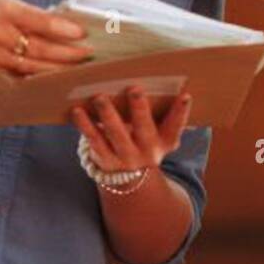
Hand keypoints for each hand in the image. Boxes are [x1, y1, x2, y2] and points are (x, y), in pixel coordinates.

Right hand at [0, 0, 91, 75]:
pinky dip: (36, 80)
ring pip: (31, 67)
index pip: (41, 21)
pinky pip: (16, 77)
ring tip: (77, 70)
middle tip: (89, 56)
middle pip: (40, 48)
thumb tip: (61, 25)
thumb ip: (28, 14)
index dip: (64, 29)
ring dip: (57, 70)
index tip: (83, 33)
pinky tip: (52, 81)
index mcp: (4, 10)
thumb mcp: (1, 1)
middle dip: (68, 54)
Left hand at [70, 86, 192, 171]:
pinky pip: (94, 141)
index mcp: (165, 141)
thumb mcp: (160, 134)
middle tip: (135, 89)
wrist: (130, 177)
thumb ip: (165, 115)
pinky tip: (78, 111)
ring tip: (100, 97)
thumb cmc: (145, 141)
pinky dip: (85, 125)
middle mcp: (147, 151)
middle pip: (144, 129)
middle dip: (140, 109)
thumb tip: (169, 86)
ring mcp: (126, 158)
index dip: (181, 112)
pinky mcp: (105, 160)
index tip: (185, 95)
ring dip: (108, 115)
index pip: (176, 126)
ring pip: (116, 135)